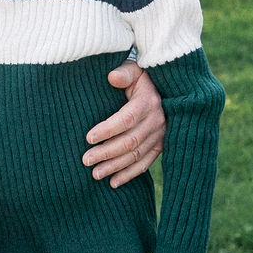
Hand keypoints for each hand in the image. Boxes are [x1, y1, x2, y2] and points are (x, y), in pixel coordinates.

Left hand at [85, 63, 164, 186]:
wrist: (166, 87)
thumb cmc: (142, 77)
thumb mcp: (134, 69)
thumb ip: (123, 73)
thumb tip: (112, 77)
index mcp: (148, 102)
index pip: (126, 119)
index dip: (108, 130)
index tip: (88, 137)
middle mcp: (157, 121)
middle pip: (130, 141)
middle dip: (107, 153)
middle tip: (86, 160)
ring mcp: (160, 135)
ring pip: (136, 155)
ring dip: (115, 167)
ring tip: (95, 174)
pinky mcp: (161, 145)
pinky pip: (145, 163)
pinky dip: (129, 174)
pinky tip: (113, 182)